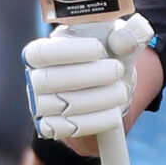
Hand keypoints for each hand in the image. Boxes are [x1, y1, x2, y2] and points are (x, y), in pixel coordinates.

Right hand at [23, 15, 151, 142]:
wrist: (105, 89)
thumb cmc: (104, 59)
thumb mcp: (115, 43)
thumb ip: (124, 35)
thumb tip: (130, 35)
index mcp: (41, 53)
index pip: (40, 53)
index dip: (68, 52)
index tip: (98, 49)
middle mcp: (34, 80)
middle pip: (51, 80)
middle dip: (88, 75)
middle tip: (116, 70)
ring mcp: (39, 106)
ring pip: (63, 106)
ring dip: (97, 99)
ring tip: (121, 92)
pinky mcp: (50, 127)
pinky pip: (67, 129)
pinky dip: (94, 122)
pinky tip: (114, 113)